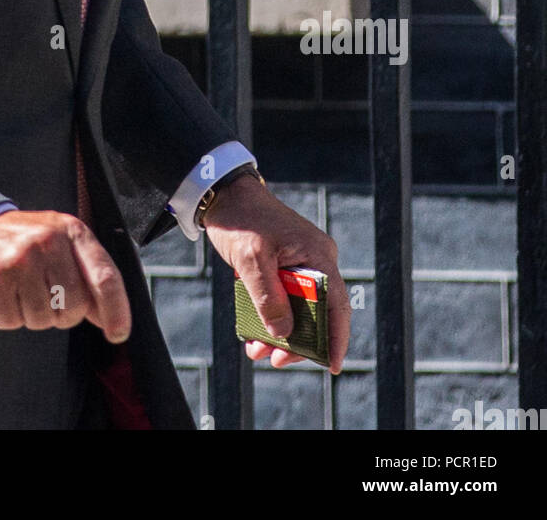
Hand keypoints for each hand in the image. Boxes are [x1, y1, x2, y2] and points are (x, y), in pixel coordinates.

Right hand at [0, 210, 131, 343]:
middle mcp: (47, 242)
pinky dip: (9, 317)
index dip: (116, 309)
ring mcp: (18, 260)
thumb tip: (107, 318)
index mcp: (71, 231)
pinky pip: (13, 322)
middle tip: (46, 296)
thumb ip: (87, 276)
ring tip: (21, 290)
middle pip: (74, 307)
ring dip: (33, 315)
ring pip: (43, 320)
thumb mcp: (61, 244)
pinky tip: (4, 294)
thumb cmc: (25, 242)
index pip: (104, 276)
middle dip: (63, 314)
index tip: (118, 333)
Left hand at [202, 173, 350, 373]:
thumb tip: (283, 333)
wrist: (223, 194)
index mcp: (318, 255)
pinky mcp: (285, 267)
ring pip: (300, 310)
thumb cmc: (240, 219)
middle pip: (318, 313)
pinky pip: (285, 299)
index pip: (337, 305)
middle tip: (275, 360)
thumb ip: (267, 297)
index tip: (332, 366)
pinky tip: (254, 333)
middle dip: (298, 341)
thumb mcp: (251, 259)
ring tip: (257, 350)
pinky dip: (271, 316)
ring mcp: (302, 264)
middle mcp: (317, 261)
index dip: (337, 338)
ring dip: (280, 333)